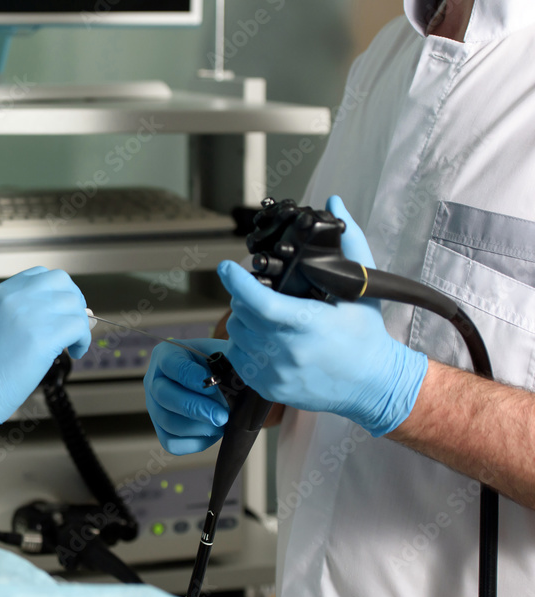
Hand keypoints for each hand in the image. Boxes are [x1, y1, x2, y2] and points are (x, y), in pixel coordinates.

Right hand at [0, 267, 92, 447]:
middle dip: (72, 301)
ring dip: (79, 323)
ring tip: (72, 342)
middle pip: (60, 282)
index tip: (59, 307)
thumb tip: (52, 316)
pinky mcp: (44, 337)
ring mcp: (30, 315)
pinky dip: (83, 339)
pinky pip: (79, 326)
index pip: (38, 275)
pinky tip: (75, 351)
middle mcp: (15, 299)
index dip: (54, 291)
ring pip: (73, 304)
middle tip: (71, 322)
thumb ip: (17, 315)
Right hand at [144, 339, 231, 454]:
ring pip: (167, 422)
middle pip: (164, 396)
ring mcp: (155, 407)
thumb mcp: (225, 355)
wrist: (221, 381)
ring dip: (198, 427)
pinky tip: (213, 432)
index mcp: (166, 355)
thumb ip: (227, 362)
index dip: (189, 375)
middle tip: (222, 415)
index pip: (170, 364)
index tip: (212, 384)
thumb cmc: (221, 365)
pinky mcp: (162, 430)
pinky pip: (172, 443)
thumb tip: (232, 381)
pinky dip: (195, 441)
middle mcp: (155, 380)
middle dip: (195, 407)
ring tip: (221, 424)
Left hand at [220, 195, 427, 436]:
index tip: (227, 266)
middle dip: (244, 296)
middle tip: (258, 290)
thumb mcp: (361, 286)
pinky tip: (265, 337)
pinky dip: (245, 343)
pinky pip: (239, 357)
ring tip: (265, 314)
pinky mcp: (268, 388)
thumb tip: (334, 203)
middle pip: (241, 313)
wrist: (373, 384)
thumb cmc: (366, 333)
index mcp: (308, 324)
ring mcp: (275, 372)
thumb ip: (348, 242)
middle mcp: (288, 351)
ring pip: (237, 333)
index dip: (237, 281)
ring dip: (244, 319)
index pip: (259, 302)